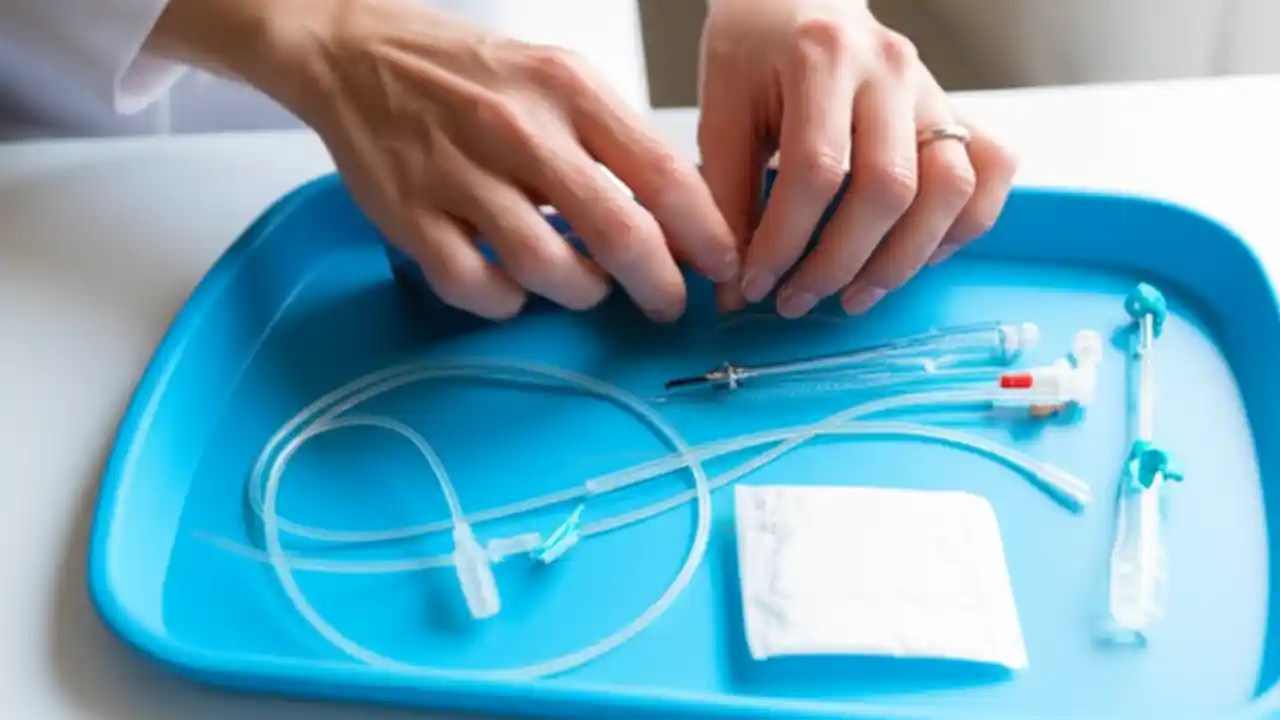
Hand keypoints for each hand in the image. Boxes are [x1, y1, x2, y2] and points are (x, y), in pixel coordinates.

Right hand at [149, 0, 738, 321]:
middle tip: (667, 302)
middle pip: (618, 234)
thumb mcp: (558, 79)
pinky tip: (515, 286)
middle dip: (659, 284)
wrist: (356, 55)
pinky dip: (508, 302)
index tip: (723, 264)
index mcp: (568, 91)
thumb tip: (681, 213)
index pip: (663, 175)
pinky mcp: (411, 219)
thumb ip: (616, 142)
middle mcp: (518, 132)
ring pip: (549, 271)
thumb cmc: (472, 74)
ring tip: (587, 285)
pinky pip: (478, 289)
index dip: (705, 234)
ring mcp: (460, 177)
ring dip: (583, 293)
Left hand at [698, 0, 1016, 316]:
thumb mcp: (722, 112)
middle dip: (840, 262)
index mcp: (823, 58)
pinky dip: (962, 225)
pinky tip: (915, 255)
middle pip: (889, 187)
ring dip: (903, 259)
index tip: (756, 282)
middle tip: (798, 300)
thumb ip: (727, 197)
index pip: (816, 170)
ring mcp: (931, 89)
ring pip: (949, 188)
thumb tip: (736, 287)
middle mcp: (890, 69)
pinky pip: (989, 170)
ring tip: (854, 295)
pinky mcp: (953, 109)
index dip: (785, 241)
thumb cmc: (754, 53)